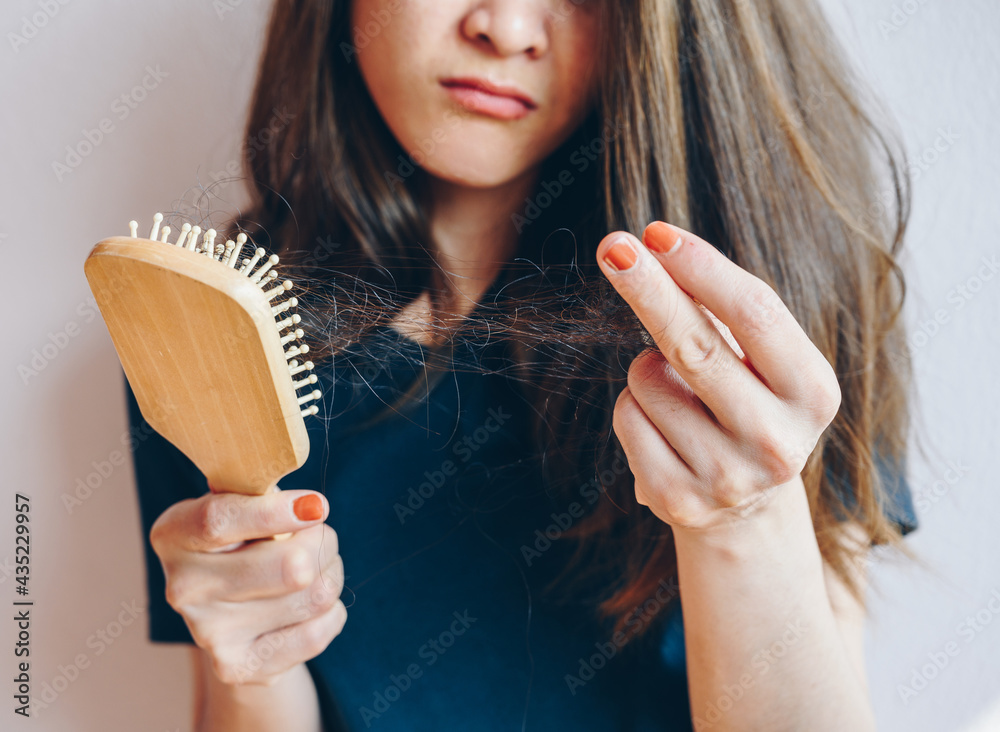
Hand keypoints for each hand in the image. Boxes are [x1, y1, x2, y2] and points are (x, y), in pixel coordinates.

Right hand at [149, 486, 345, 685]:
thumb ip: (262, 496)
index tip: (316, 505)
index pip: (219, 521)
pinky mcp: (238, 667)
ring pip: (313, 596)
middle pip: (289, 566)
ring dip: (331, 573)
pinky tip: (315, 603)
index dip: (275, 512)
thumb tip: (309, 508)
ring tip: (320, 566)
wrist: (231, 617)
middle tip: (322, 534)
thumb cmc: (243, 542)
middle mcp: (183, 587)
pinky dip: (332, 611)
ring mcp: (208, 633)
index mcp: (174, 535)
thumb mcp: (240, 506)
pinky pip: (317, 632)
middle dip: (322, 542)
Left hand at [597, 222, 841, 533]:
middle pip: (695, 344)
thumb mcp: (757, 359)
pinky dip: (632, 407)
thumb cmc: (746, 403)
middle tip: (612, 245)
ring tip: (681, 396)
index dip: (702, 267)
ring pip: (646, 380)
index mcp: (812, 392)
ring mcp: (728, 477)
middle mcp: (778, 441)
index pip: (754, 313)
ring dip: (647, 368)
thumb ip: (716, 308)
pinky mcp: (678, 499)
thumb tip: (648, 248)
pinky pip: (626, 417)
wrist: (743, 507)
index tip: (656, 233)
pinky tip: (664, 429)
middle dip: (648, 288)